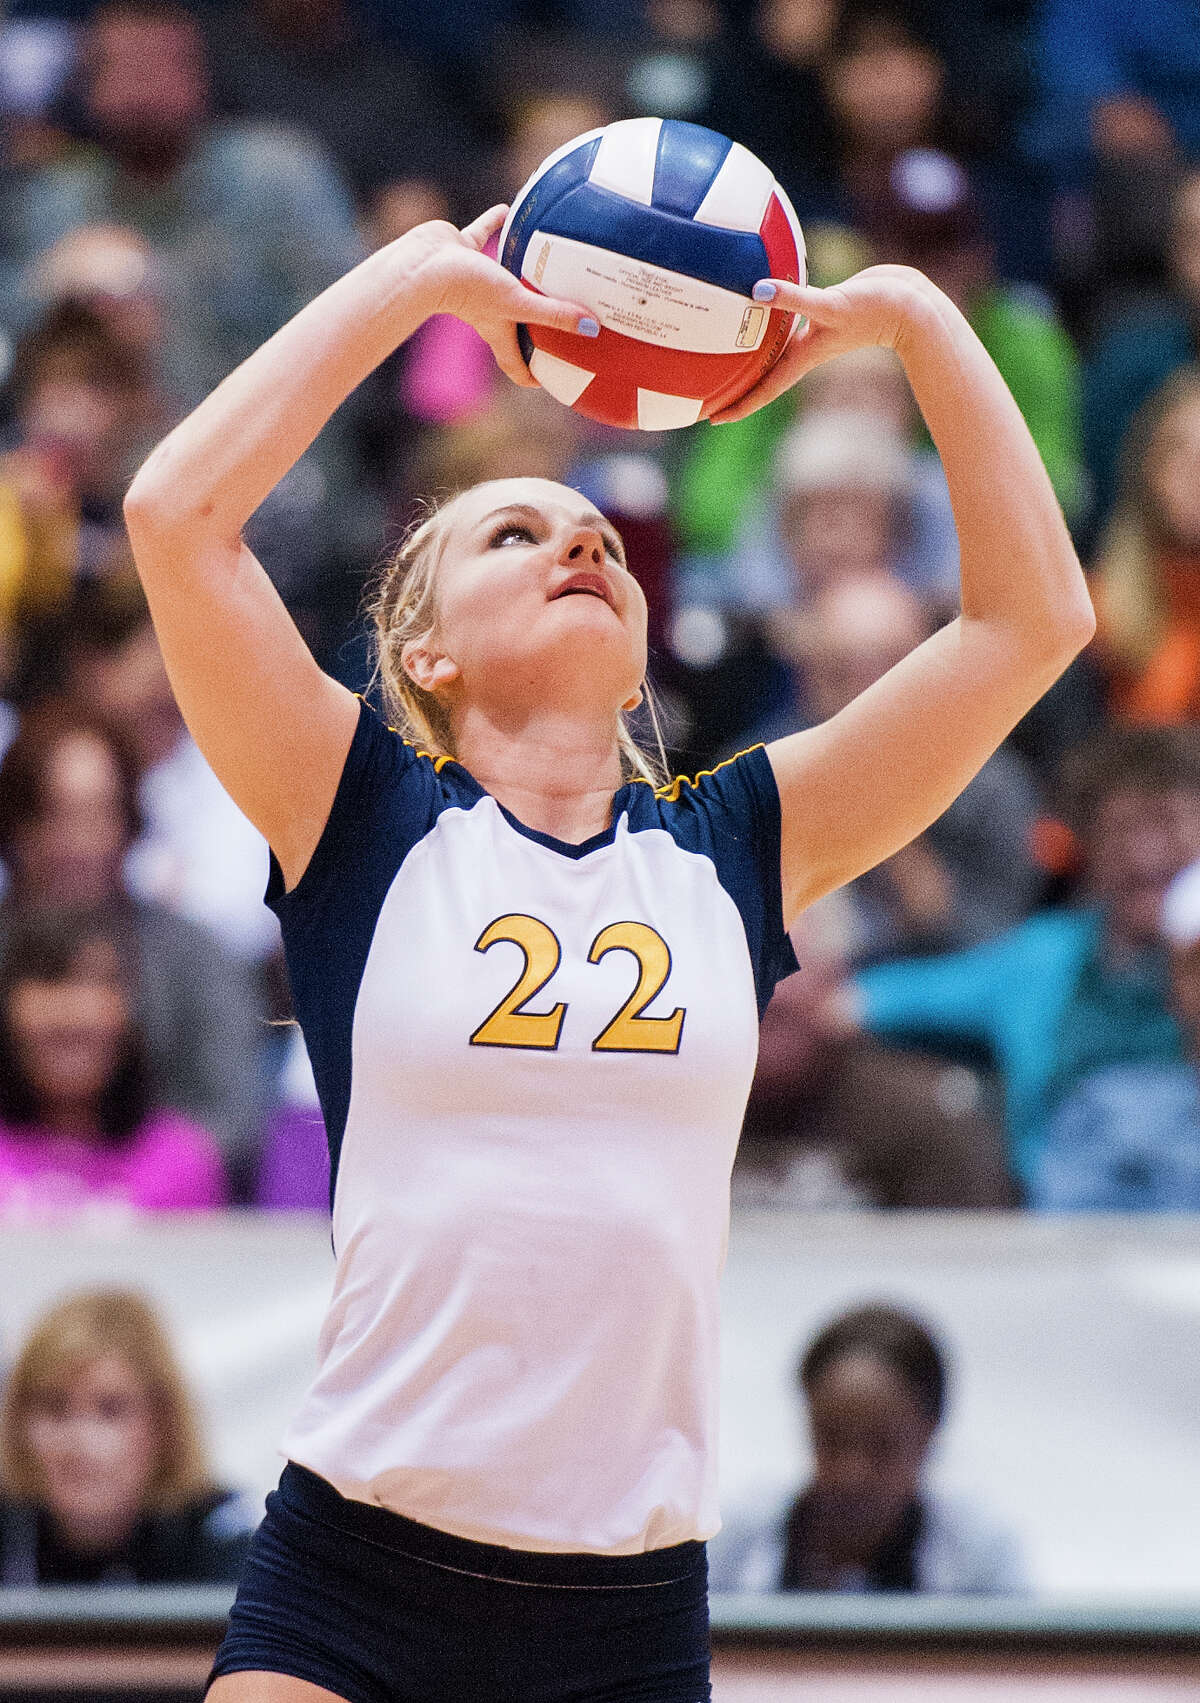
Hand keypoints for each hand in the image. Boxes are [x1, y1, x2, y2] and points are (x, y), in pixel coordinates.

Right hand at [404, 205, 598, 388]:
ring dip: (521, 272)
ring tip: (544, 263)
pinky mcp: (462, 250)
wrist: (421, 265)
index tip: (551, 380)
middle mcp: (487, 308)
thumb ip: (553, 315)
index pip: (515, 363)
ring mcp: (475, 279)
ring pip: (503, 277)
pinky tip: (509, 211)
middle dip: (534, 323)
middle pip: (514, 322)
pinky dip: (496, 224)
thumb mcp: (516, 303)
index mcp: (498, 329)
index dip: (531, 375)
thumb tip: (592, 328)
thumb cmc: (465, 290)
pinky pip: (484, 234)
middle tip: (560, 318)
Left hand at [710, 263, 939, 423]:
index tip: (710, 419)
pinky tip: (760, 290)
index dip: (737, 406)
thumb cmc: (875, 310)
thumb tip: (757, 290)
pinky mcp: (823, 309)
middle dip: (736, 383)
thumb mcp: (831, 305)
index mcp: (803, 357)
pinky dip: (773, 305)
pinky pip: (789, 310)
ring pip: (773, 343)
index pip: (763, 389)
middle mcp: (804, 348)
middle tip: (705, 389)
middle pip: (763, 373)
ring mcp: (813, 331)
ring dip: (751, 348)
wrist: (911, 303)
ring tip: (722, 345)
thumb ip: (794, 299)